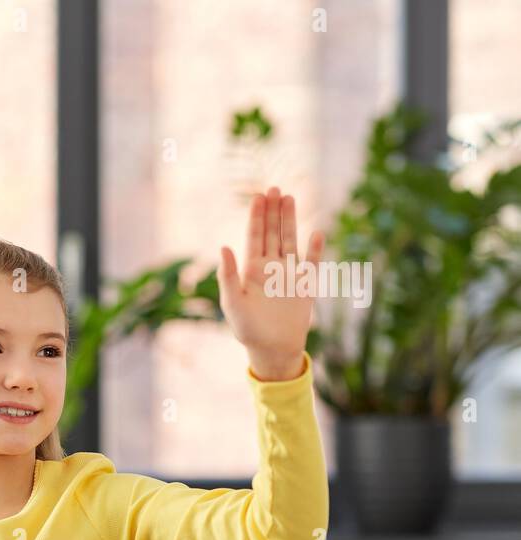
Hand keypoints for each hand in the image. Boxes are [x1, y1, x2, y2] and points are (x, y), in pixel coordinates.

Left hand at [217, 186, 323, 380]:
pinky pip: (312, 263)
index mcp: (251, 270)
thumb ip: (227, 276)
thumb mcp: (232, 303)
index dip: (257, 217)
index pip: (255, 237)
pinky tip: (317, 232)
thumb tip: (224, 248)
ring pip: (290, 240)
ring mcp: (289, 274)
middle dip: (272, 211)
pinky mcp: (306, 285)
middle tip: (273, 188)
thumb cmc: (248, 329)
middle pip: (273, 233)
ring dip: (290, 220)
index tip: (258, 197)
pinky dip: (315, 248)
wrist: (272, 348)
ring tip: (289, 197)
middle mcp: (270, 268)